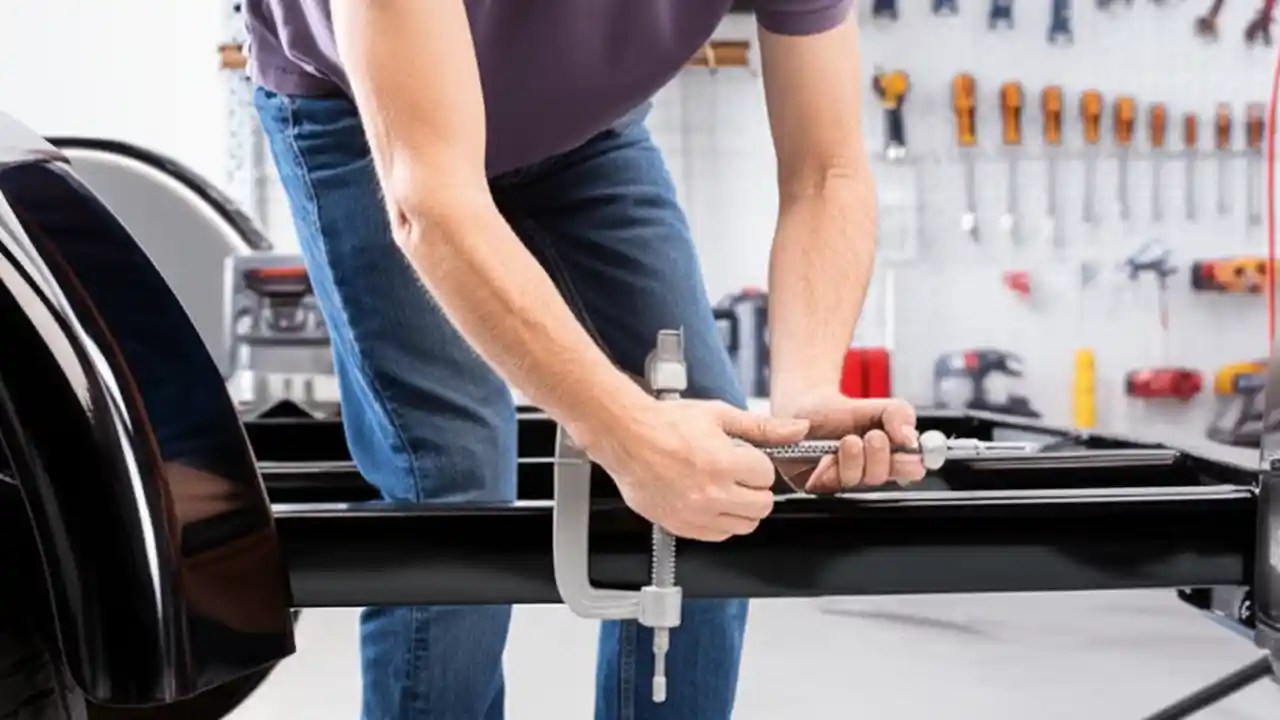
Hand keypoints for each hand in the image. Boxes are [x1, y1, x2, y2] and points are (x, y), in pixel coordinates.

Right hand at [584, 399, 808, 541]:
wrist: (626, 437)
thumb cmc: (665, 424)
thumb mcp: (719, 416)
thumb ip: (762, 427)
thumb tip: (797, 430)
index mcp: (723, 464)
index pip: (766, 475)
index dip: (758, 463)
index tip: (745, 457)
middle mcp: (711, 494)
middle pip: (761, 505)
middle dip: (756, 488)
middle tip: (741, 474)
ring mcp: (695, 514)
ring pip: (744, 525)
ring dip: (741, 507)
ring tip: (724, 487)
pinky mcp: (680, 526)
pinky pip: (718, 535)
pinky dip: (720, 521)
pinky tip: (709, 501)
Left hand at [771, 392, 926, 492]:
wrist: (803, 408)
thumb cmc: (840, 413)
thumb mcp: (877, 405)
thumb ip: (900, 415)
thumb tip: (910, 437)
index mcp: (887, 459)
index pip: (909, 471)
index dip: (910, 463)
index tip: (908, 446)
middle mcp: (865, 474)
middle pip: (880, 477)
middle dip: (880, 455)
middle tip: (874, 436)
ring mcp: (840, 481)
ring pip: (854, 480)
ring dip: (854, 457)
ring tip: (848, 440)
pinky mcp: (816, 485)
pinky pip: (825, 483)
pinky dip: (828, 465)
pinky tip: (827, 454)